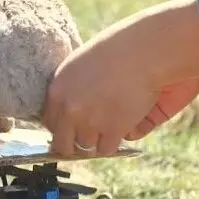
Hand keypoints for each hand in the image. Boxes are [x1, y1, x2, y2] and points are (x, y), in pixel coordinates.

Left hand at [42, 0, 198, 156]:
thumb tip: (74, 117)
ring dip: (98, 141)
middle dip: (76, 143)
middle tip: (92, 136)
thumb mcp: (84, 63)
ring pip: (86, 148)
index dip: (64, 128)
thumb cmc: (121, 49)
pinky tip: (124, 124)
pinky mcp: (111, 130)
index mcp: (58, 88)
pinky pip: (107, 149)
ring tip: (113, 121)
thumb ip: (74, 89)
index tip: (74, 128)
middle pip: (63, 143)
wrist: (149, 49)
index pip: (49, 123)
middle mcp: (69, 107)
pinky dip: (115, 142)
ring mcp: (89, 121)